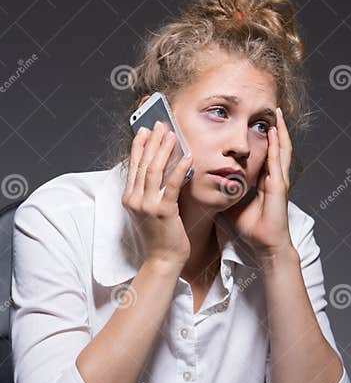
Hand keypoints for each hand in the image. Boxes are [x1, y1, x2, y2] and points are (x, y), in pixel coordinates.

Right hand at [122, 121, 193, 270]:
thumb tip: (162, 164)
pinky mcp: (164, 211)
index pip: (134, 165)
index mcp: (129, 197)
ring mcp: (148, 205)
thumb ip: (151, 188)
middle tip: (160, 124)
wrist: (163, 258)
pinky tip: (188, 156)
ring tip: (172, 134)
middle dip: (152, 142)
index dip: (139, 146)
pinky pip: (172, 185)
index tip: (145, 129)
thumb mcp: (151, 207)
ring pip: (155, 171)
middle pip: (143, 164)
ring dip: (164, 150)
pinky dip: (180, 168)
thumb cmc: (160, 232)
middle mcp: (135, 199)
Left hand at [222, 107, 292, 254]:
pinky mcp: (279, 186)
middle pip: (278, 146)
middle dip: (276, 128)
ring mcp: (279, 180)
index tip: (260, 121)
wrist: (265, 244)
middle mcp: (275, 177)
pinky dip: (277, 145)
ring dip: (280, 131)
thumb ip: (225, 191)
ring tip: (276, 114)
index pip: (266, 153)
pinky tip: (274, 133)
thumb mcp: (233, 203)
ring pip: (282, 149)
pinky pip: (278, 161)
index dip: (265, 137)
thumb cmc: (252, 227)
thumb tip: (207, 182)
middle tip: (273, 110)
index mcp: (266, 180)